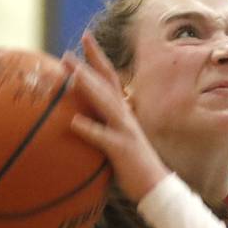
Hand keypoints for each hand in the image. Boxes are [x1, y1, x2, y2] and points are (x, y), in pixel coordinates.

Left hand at [60, 33, 169, 202]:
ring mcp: (125, 131)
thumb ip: (104, 127)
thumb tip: (81, 117)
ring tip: (73, 73)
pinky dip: (90, 129)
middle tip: (70, 50)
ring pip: (106, 104)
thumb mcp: (118, 141)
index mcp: (123, 113)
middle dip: (90, 64)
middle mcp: (125, 116)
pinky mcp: (122, 149)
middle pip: (107, 84)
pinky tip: (74, 122)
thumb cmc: (134, 167)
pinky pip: (104, 138)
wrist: (156, 187)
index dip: (97, 59)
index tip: (84, 39)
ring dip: (89, 87)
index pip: (110, 79)